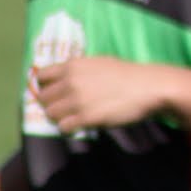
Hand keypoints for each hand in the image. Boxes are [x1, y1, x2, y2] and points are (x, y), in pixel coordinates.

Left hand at [33, 57, 170, 134]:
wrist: (148, 88)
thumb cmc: (128, 75)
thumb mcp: (99, 63)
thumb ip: (78, 70)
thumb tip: (63, 79)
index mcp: (72, 66)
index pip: (41, 77)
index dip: (46, 86)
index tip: (54, 92)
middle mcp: (70, 82)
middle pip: (43, 98)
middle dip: (52, 104)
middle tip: (65, 108)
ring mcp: (77, 100)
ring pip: (50, 114)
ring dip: (60, 117)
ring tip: (73, 117)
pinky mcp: (86, 118)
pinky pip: (63, 127)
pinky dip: (69, 128)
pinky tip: (80, 125)